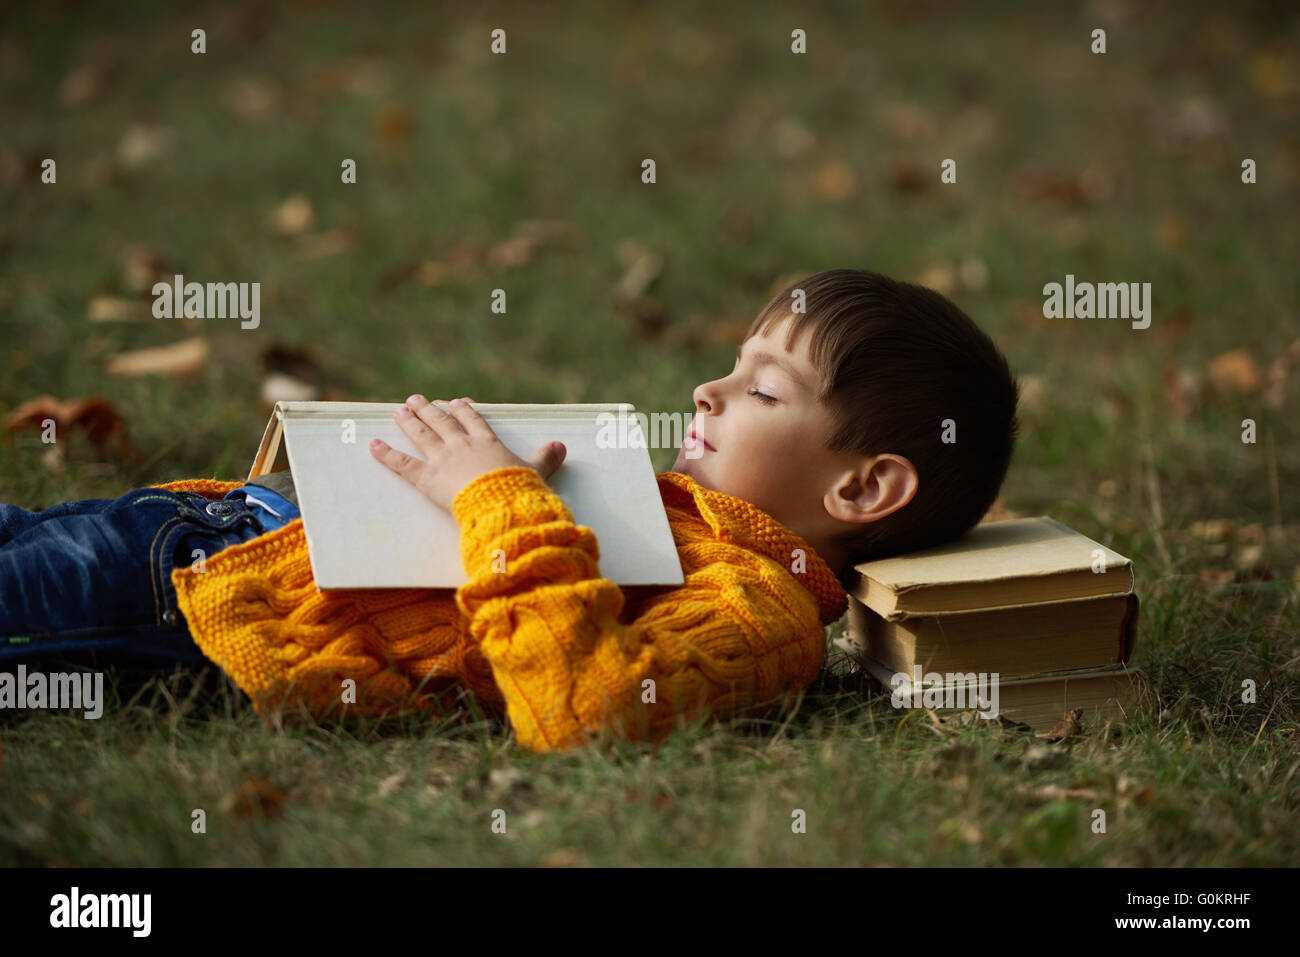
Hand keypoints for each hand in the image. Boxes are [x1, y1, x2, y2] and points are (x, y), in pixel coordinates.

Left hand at [369, 394, 565, 509]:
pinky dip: (386, 454)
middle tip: (416, 400)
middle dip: (429, 411)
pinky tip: (372, 444)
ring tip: (398, 411)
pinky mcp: (426, 478)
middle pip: (442, 423)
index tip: (456, 403)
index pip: (473, 422)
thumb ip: (545, 459)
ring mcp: (442, 459)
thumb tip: (561, 446)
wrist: (499, 503)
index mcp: (487, 444)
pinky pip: (402, 464)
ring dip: (409, 422)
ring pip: (422, 436)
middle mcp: (462, 446)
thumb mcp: (536, 472)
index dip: (463, 412)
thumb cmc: (518, 490)